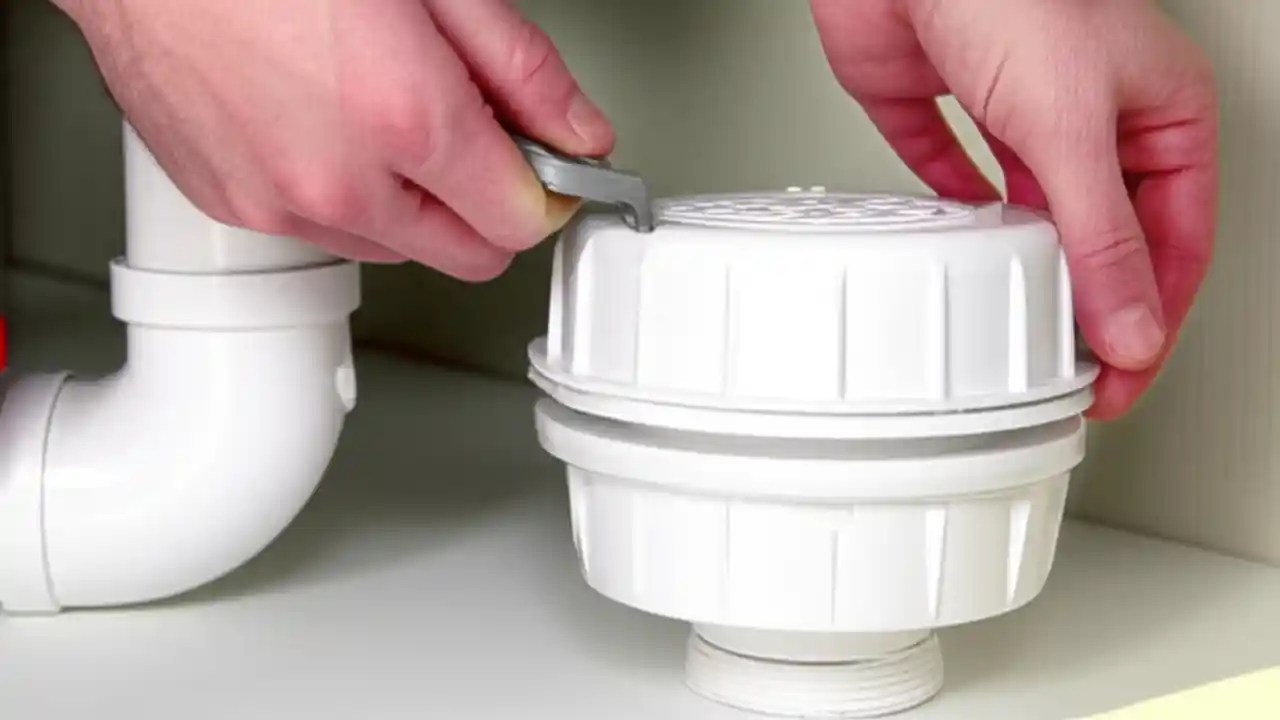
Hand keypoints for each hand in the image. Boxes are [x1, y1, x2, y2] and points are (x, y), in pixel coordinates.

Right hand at [57, 0, 613, 279]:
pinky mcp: (231, 206)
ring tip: (383, 111)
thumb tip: (578, 130)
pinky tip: (326, 123)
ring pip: (396, 248)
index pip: (521, 220)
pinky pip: (324, 233)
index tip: (549, 164)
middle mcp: (339, 181)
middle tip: (476, 136)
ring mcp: (277, 203)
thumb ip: (521, 69)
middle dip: (488, 207)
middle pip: (467, 256)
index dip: (549, 190)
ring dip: (414, 203)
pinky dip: (345, 196)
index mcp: (404, 117)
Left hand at [811, 0, 1217, 417]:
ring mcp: (1017, 105)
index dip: (1152, 315)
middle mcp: (1091, 110)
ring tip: (1024, 336)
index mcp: (1157, 109)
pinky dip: (965, 216)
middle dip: (1096, 305)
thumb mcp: (1074, 129)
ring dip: (1035, 272)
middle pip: (1109, 233)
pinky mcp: (946, 103)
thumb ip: (1101, 238)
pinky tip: (968, 249)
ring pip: (1039, 212)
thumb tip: (1131, 328)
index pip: (1174, 238)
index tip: (1123, 378)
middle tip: (1074, 374)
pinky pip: (960, 173)